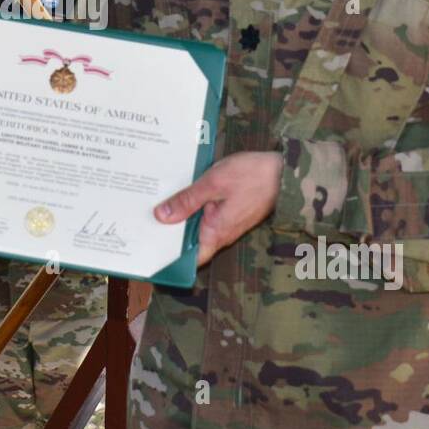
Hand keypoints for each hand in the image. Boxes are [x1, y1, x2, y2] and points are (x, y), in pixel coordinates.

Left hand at [153, 150, 282, 266]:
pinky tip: (179, 193)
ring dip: (180, 217)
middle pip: (190, 241)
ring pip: (197, 226)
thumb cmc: (252, 176)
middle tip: (143, 221)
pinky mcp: (230, 211)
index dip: (171, 259)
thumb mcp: (213, 184)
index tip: (150, 250)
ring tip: (154, 205)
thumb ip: (187, 201)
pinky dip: (192, 207)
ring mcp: (227, 222)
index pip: (191, 259)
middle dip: (169, 233)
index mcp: (216, 233)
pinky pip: (207, 215)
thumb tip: (161, 216)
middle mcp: (221, 233)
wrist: (285, 169)